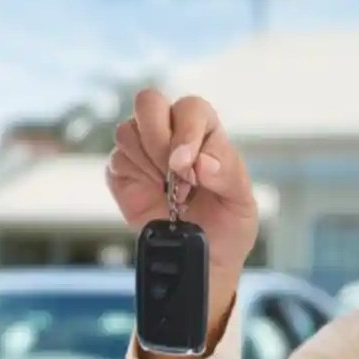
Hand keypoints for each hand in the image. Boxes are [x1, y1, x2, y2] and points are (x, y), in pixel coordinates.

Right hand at [106, 88, 259, 277]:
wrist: (204, 256)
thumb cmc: (226, 223)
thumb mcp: (242, 201)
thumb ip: (228, 174)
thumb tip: (202, 162)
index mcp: (204, 128)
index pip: (189, 108)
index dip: (186, 132)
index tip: (188, 168)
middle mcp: (170, 130)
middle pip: (148, 102)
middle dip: (158, 139)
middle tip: (173, 174)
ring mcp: (143, 148)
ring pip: (127, 131)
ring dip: (148, 164)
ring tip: (169, 191)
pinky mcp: (122, 170)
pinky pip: (116, 159)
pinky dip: (134, 178)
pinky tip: (153, 194)